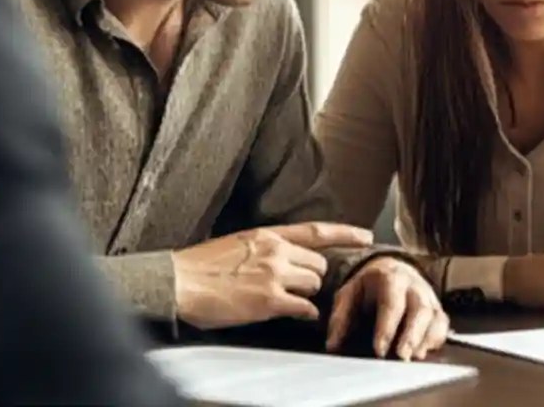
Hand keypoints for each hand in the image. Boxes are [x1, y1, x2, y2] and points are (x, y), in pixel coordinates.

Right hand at [172, 222, 372, 329]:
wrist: (178, 283)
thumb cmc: (200, 266)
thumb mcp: (236, 243)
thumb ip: (264, 247)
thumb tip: (281, 257)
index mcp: (267, 234)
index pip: (316, 230)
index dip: (345, 232)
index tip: (365, 235)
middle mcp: (275, 251)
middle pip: (319, 263)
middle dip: (313, 276)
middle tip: (297, 285)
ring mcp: (274, 275)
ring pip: (314, 284)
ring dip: (307, 293)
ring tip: (287, 298)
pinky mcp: (269, 300)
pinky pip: (304, 307)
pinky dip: (304, 312)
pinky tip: (294, 313)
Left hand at [326, 257, 448, 360]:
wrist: (392, 269)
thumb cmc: (369, 287)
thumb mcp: (349, 294)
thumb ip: (341, 318)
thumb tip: (333, 346)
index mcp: (390, 277)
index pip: (391, 303)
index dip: (386, 327)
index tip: (379, 350)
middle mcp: (414, 286)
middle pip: (419, 309)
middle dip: (411, 335)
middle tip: (401, 357)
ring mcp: (429, 297)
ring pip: (435, 317)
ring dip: (426, 339)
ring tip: (414, 358)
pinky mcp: (437, 309)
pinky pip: (443, 324)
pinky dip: (436, 339)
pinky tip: (424, 352)